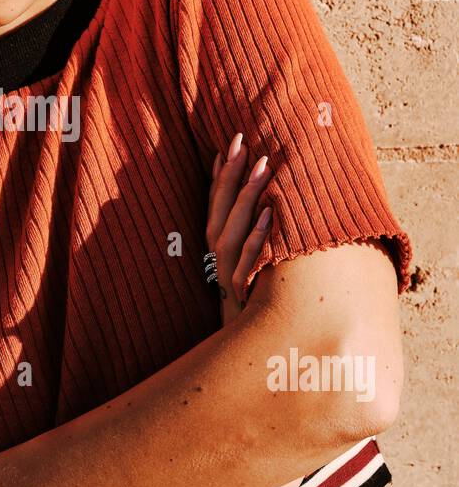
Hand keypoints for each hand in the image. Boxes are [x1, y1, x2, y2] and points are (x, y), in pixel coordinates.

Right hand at [205, 131, 273, 324]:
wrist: (248, 346)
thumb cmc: (255, 307)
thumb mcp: (250, 270)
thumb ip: (253, 243)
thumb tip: (270, 209)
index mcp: (217, 251)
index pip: (214, 206)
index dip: (219, 176)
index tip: (227, 146)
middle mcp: (217, 260)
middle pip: (219, 211)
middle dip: (230, 175)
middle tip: (241, 140)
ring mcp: (228, 274)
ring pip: (231, 229)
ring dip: (246, 195)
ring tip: (262, 164)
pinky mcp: (243, 291)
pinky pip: (250, 259)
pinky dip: (258, 236)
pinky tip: (272, 213)